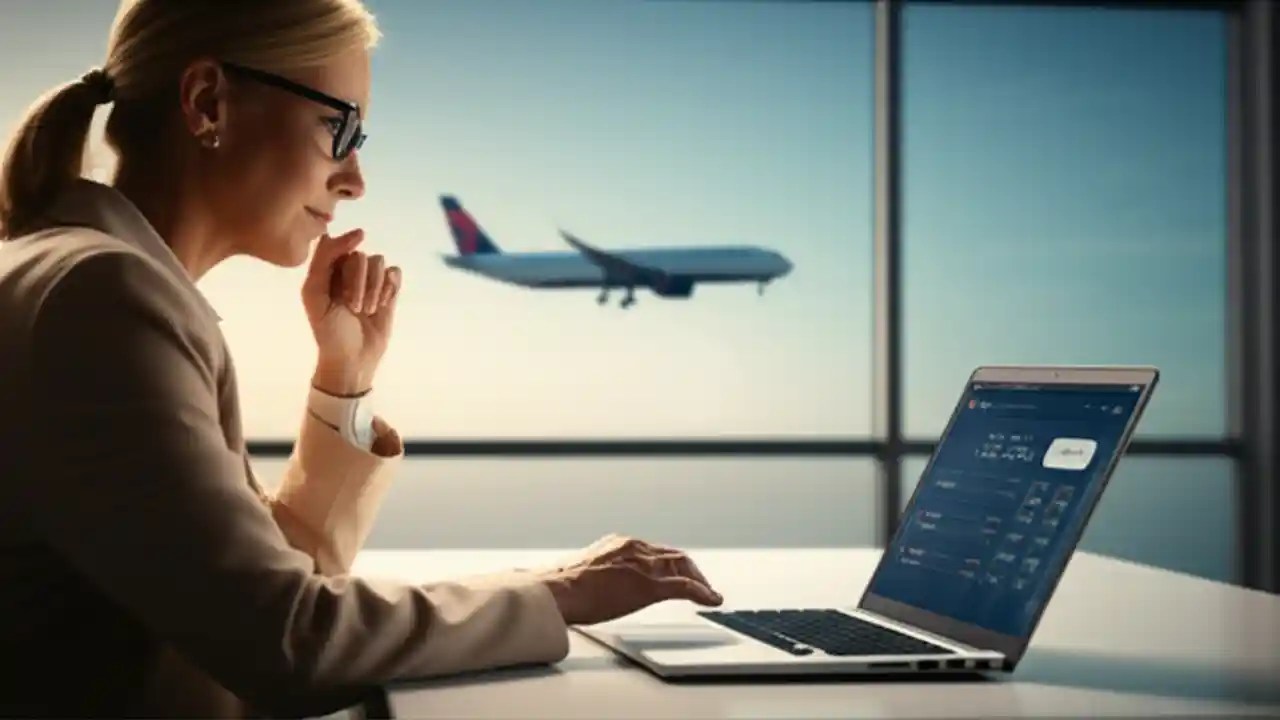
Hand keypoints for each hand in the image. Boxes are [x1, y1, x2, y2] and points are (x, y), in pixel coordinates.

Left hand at [302, 230, 401, 393]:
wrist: (352, 358)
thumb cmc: (328, 330)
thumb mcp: (315, 294)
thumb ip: (324, 260)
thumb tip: (354, 234)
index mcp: (327, 270)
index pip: (338, 245)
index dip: (345, 248)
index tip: (355, 248)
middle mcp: (349, 271)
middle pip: (361, 256)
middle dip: (358, 282)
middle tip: (353, 306)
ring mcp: (371, 280)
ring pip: (380, 263)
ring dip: (374, 288)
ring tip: (367, 310)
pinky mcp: (389, 290)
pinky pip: (394, 273)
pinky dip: (390, 288)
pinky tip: (383, 304)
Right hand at [539, 534, 722, 625]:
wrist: (556, 592)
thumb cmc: (562, 588)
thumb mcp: (587, 572)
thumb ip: (602, 572)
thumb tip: (597, 586)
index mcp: (620, 544)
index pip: (656, 551)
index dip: (672, 564)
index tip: (677, 575)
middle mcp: (635, 548)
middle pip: (674, 556)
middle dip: (691, 571)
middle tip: (701, 586)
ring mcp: (643, 566)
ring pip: (683, 566)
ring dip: (700, 581)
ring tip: (708, 594)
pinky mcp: (649, 586)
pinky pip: (685, 586)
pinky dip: (702, 592)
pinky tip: (711, 600)